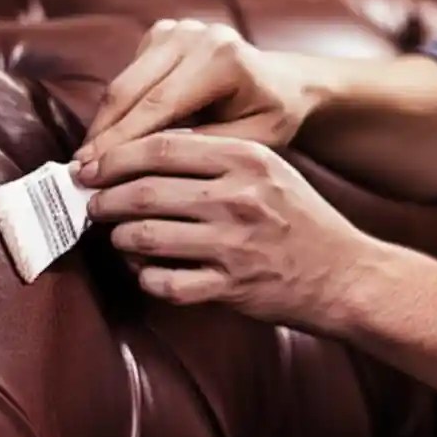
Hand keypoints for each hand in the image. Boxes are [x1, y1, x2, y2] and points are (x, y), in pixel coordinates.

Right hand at [75, 19, 321, 163]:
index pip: (159, 105)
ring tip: (85, 162)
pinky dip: (114, 111)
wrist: (283, 83)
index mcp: (223, 59)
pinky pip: (127, 77)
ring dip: (102, 124)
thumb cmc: (271, 116)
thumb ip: (202, 147)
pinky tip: (106, 142)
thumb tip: (142, 164)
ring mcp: (175, 30)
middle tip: (77, 173)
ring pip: (122, 83)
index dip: (121, 142)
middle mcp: (196, 36)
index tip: (92, 173)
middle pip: (131, 90)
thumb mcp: (251, 142)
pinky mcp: (160, 34)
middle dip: (102, 135)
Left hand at [80, 131, 378, 333]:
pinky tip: (146, 272)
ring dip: (120, 239)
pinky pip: (165, 284)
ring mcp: (235, 245)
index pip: (161, 148)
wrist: (347, 276)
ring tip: (117, 237)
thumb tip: (140, 153)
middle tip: (91, 205)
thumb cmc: (298, 219)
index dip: (114, 158)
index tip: (89, 168)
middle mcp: (239, 199)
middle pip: (145, 192)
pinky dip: (145, 278)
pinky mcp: (232, 288)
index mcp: (246, 160)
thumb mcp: (268, 170)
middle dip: (105, 200)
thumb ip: (213, 156)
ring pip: (147, 238)